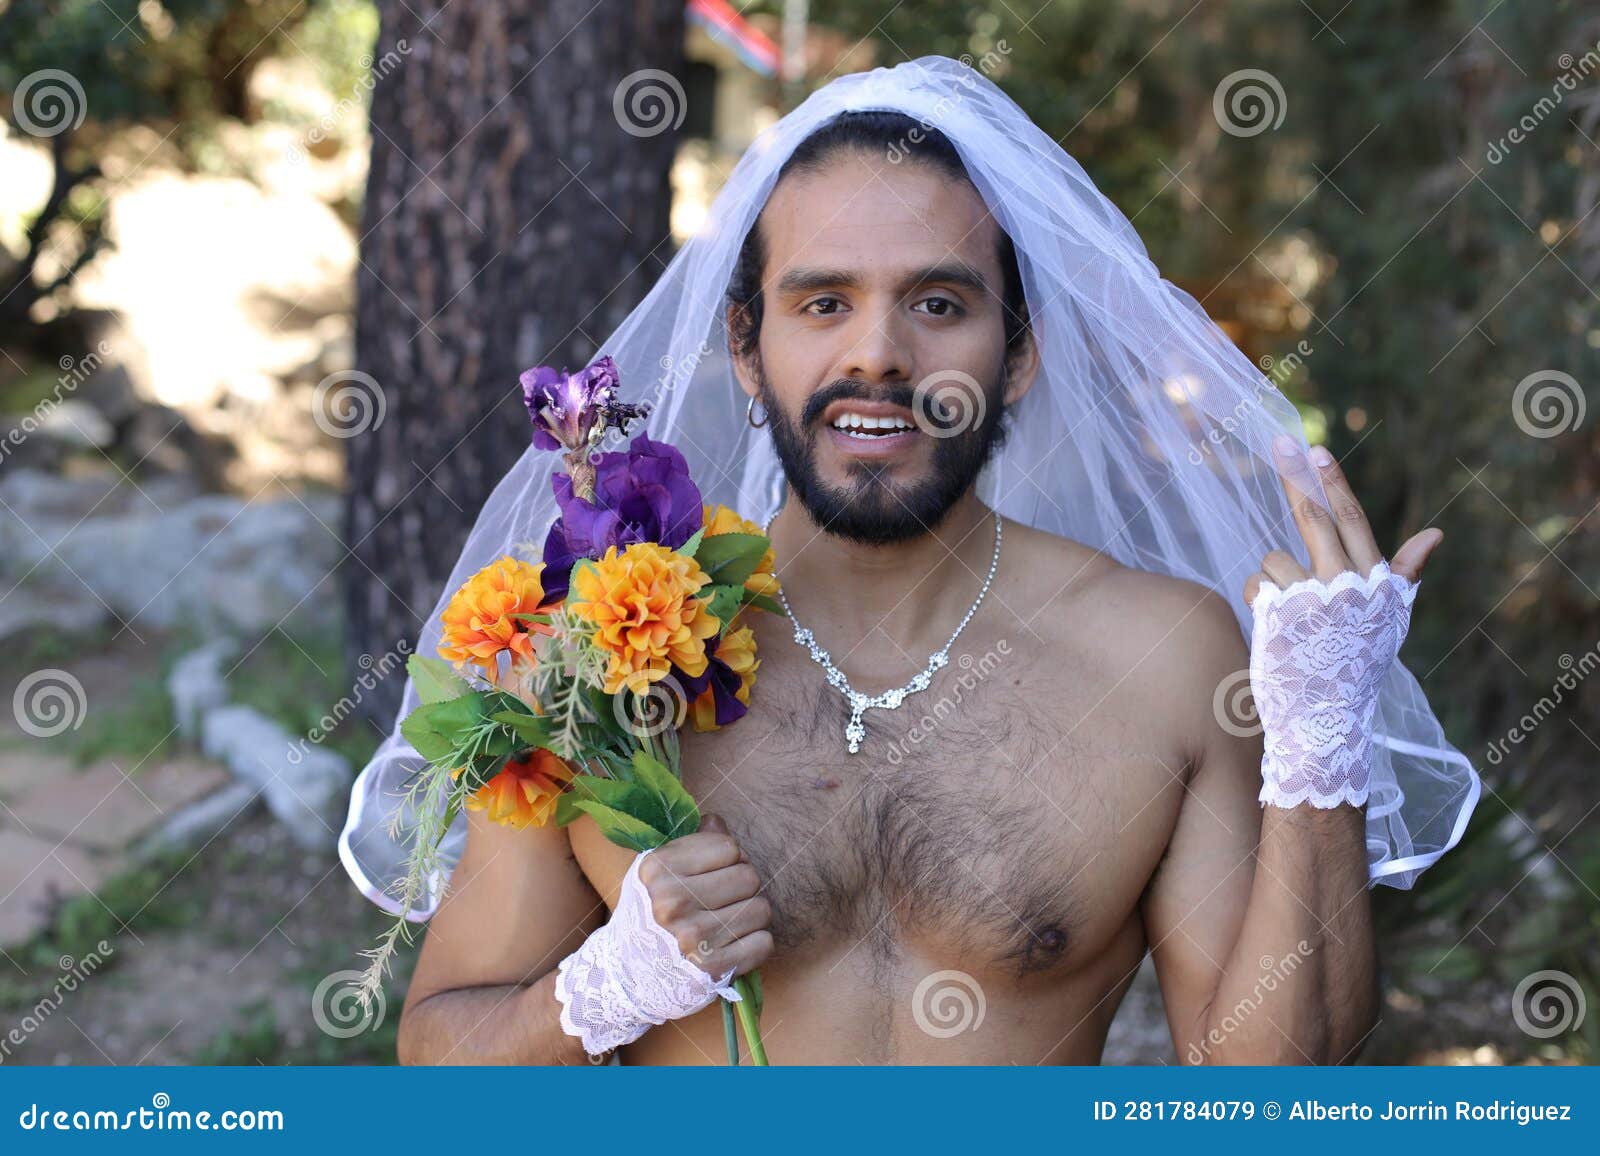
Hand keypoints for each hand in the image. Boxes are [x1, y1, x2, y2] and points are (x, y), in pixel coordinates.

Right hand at [638, 813, 773, 980]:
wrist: (628, 974)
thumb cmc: (650, 915)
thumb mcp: (659, 874)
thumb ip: (692, 844)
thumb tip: (717, 821)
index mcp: (658, 870)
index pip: (729, 847)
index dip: (729, 860)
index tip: (716, 876)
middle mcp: (672, 902)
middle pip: (749, 876)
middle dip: (743, 888)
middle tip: (724, 903)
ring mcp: (691, 938)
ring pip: (761, 909)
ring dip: (751, 917)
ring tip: (727, 924)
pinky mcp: (711, 969)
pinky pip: (764, 943)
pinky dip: (755, 945)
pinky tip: (732, 947)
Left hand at [1241, 437, 1436, 809]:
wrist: (1324, 722)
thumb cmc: (1354, 667)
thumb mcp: (1387, 621)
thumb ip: (1404, 574)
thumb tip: (1435, 533)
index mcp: (1377, 585)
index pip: (1354, 521)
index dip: (1333, 484)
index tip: (1316, 450)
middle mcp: (1348, 588)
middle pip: (1315, 521)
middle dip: (1297, 480)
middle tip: (1281, 444)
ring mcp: (1313, 599)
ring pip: (1275, 560)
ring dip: (1274, 582)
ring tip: (1292, 620)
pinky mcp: (1281, 614)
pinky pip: (1256, 584)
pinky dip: (1258, 601)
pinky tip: (1275, 630)